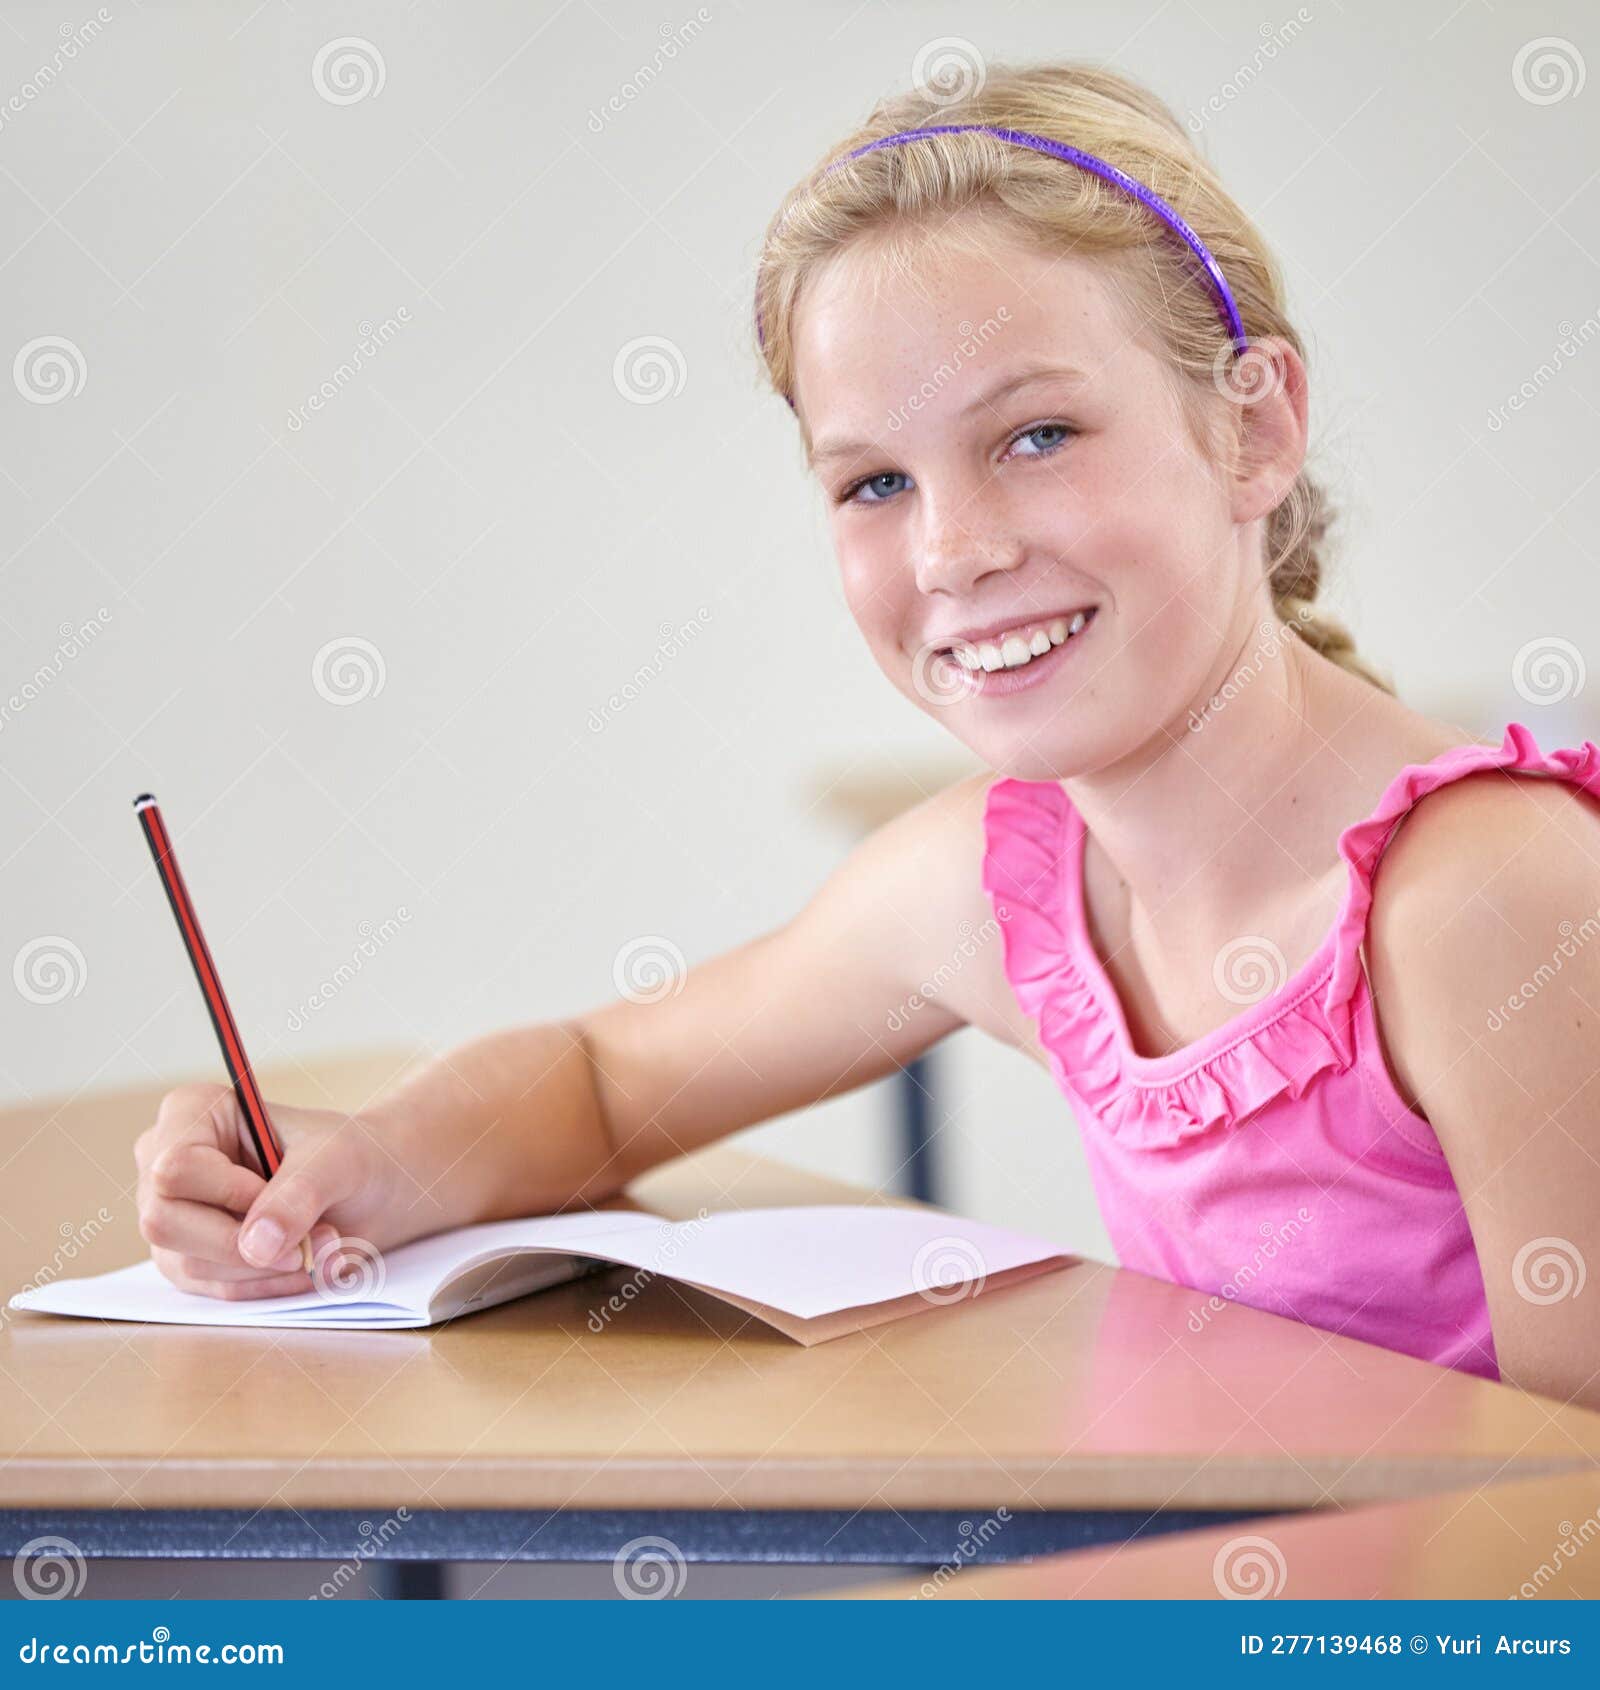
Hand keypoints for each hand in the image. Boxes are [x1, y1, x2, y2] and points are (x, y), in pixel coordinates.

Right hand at [134, 1081, 421, 1299]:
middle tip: (318, 1233)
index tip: (278, 1194)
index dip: (228, 1193)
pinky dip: (271, 1285)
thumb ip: (299, 1192)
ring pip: (191, 1264)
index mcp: (193, 1113)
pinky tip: (308, 1265)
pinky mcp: (192, 1260)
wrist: (373, 1188)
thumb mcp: (339, 1158)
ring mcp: (175, 1216)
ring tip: (326, 1240)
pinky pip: (217, 1290)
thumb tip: (256, 1246)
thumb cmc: (351, 1154)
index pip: (175, 1167)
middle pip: (164, 1221)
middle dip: (246, 1242)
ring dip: (270, 1267)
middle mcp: (167, 1163)